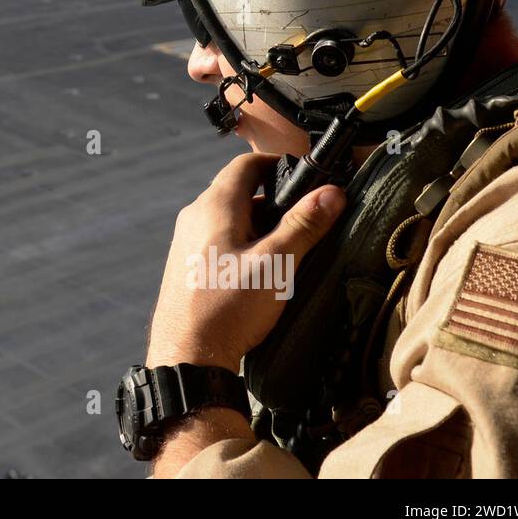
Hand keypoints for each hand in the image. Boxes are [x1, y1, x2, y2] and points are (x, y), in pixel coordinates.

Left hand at [145, 153, 345, 372]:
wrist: (187, 354)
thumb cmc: (228, 308)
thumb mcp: (277, 264)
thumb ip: (303, 225)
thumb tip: (331, 193)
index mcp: (215, 206)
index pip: (245, 164)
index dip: (276, 163)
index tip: (303, 175)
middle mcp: (195, 216)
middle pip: (238, 191)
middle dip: (273, 200)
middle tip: (304, 220)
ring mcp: (187, 241)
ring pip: (229, 218)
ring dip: (258, 226)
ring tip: (286, 250)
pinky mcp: (186, 264)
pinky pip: (217, 240)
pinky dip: (241, 245)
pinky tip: (259, 271)